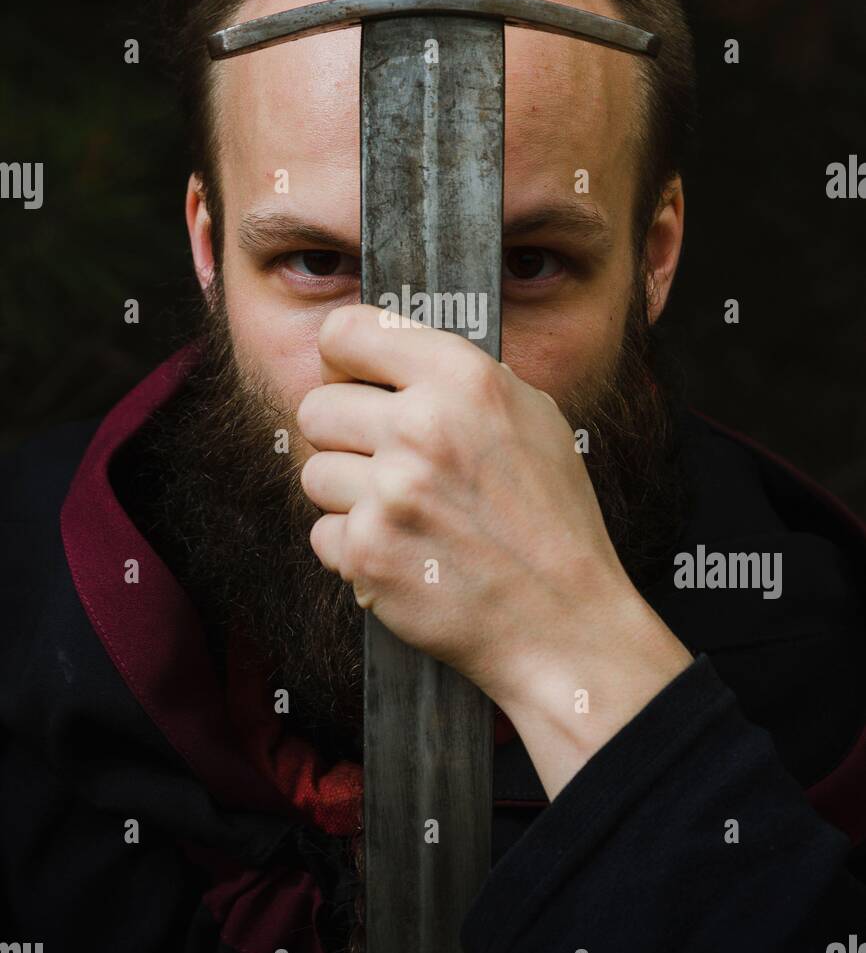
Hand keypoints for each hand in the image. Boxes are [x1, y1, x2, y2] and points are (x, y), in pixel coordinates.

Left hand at [297, 304, 692, 795]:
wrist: (564, 621)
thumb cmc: (552, 520)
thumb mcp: (533, 418)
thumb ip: (461, 379)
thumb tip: (395, 356)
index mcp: (464, 379)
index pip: (345, 330)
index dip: (344, 358)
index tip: (355, 379)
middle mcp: (422, 427)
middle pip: (316, 407)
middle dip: (343, 435)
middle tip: (384, 461)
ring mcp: (390, 493)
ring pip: (314, 473)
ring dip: (348, 496)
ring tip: (403, 513)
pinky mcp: (368, 552)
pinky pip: (323, 534)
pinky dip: (356, 548)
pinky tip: (405, 552)